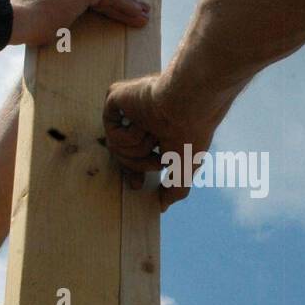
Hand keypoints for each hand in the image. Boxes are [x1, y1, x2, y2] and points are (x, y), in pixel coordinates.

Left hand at [103, 72, 229, 210]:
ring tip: (155, 140)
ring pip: (117, 147)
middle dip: (132, 167)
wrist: (187, 108)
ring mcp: (127, 108)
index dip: (133, 171)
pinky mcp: (115, 99)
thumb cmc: (191, 133)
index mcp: (155, 129)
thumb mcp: (186, 169)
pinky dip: (130, 138)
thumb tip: (162, 206)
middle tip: (141, 177)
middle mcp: (140, 118)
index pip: (134, 152)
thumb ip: (174, 189)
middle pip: (121, 153)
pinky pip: (112, 133)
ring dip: (138, 152)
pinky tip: (145, 128)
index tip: (136, 186)